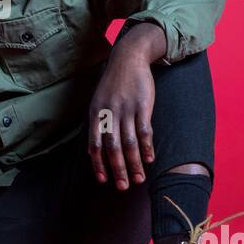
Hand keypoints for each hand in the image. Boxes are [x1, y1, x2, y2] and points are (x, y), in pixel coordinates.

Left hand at [87, 37, 158, 190]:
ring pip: (129, 143)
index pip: (94, 144)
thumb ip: (97, 124)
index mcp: (96, 113)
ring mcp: (126, 109)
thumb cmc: (113, 83)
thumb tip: (93, 150)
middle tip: (123, 186)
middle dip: (117, 170)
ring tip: (139, 179)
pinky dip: (147, 147)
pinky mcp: (143, 105)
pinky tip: (150, 159)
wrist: (128, 57)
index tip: (103, 180)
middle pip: (112, 147)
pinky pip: (144, 131)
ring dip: (134, 164)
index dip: (98, 163)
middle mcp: (109, 113)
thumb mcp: (98, 101)